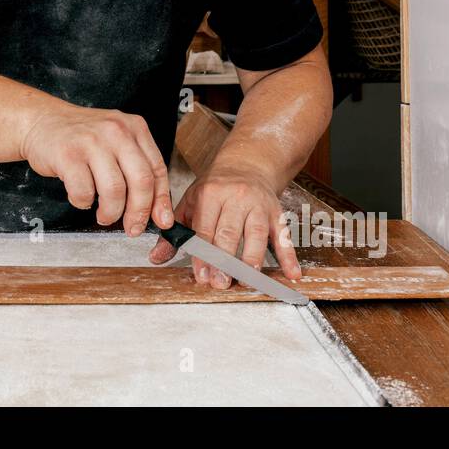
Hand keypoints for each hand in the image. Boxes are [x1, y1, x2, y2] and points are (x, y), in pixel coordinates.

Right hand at [20, 105, 171, 235]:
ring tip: (104, 216)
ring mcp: (91, 141)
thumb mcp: (116, 143)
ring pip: (114, 191)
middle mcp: (116, 131)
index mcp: (134, 128)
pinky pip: (84, 192)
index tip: (162, 221)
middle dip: (138, 213)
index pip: (157, 169)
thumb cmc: (82, 138)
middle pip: (140, 181)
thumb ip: (137, 171)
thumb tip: (160, 214)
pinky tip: (81, 198)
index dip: (161, 201)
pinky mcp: (68, 155)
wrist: (42, 120)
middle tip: (132, 228)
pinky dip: (83, 203)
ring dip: (111, 213)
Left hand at [147, 166, 300, 288]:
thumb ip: (175, 232)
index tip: (201, 275)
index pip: (205, 228)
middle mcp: (236, 198)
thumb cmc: (215, 188)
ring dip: (252, 260)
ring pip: (256, 234)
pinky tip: (292, 274)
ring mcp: (258, 205)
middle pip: (230, 233)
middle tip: (220, 283)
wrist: (247, 165)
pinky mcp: (276, 213)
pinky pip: (283, 237)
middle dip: (224, 261)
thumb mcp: (191, 202)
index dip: (203, 254)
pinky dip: (289, 257)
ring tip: (247, 281)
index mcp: (210, 194)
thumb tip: (156, 258)